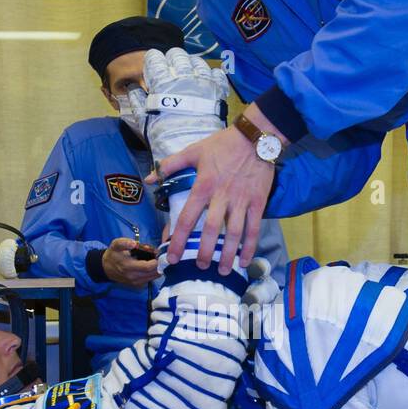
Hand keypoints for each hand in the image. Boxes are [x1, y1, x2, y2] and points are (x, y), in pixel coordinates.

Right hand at [100, 237, 159, 288]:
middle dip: (159, 264)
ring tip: (156, 260)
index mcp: (128, 266)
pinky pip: (150, 279)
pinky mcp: (137, 285)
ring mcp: (136, 283)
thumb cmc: (113, 255)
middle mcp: (133, 277)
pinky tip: (151, 266)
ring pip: (153, 277)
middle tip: (160, 256)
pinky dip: (153, 273)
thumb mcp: (115, 245)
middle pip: (153, 273)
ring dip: (158, 269)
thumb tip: (134, 243)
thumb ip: (124, 242)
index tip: (158, 254)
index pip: (148, 267)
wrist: (106, 268)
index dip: (156, 261)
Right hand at [126, 48, 230, 162]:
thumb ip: (136, 101)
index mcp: (162, 82)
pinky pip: (216, 74)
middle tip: (170, 68)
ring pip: (197, 61)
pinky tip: (207, 80)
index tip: (152, 66)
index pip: (155, 58)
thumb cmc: (163, 138)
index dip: (153, 60)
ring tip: (189, 72)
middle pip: (177, 55)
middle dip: (172, 59)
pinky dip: (211, 75)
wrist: (189, 149)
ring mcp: (201, 83)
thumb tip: (131, 87)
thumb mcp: (144, 120)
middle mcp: (182, 78)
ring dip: (191, 64)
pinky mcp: (216, 91)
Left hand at [154, 124, 274, 273]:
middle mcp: (222, 197)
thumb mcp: (193, 151)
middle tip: (200, 267)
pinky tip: (245, 261)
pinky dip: (250, 246)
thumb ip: (170, 166)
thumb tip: (149, 179)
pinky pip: (254, 228)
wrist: (256, 137)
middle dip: (205, 252)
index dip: (180, 239)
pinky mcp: (258, 203)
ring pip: (234, 233)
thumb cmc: (223, 144)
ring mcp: (241, 201)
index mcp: (203, 186)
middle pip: (212, 230)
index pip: (188, 218)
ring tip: (222, 271)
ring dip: (228, 254)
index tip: (173, 257)